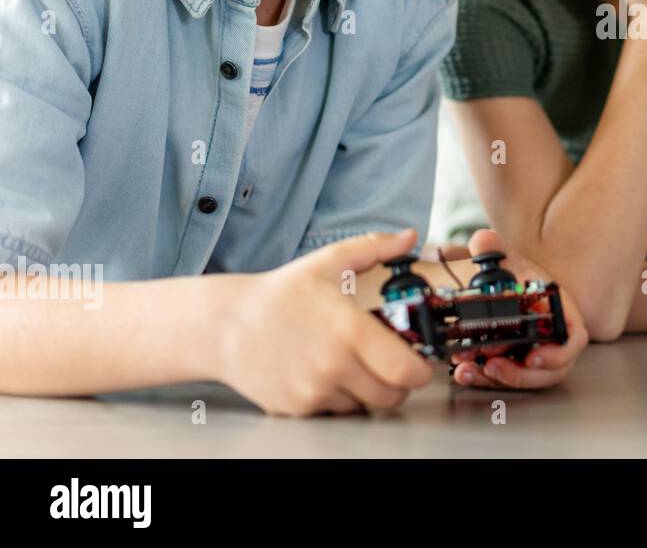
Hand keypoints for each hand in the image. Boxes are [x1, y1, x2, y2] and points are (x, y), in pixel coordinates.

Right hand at [214, 229, 434, 415]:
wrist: (225, 326)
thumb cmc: (282, 292)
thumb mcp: (329, 261)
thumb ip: (375, 248)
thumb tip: (410, 236)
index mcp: (349, 331)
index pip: (405, 371)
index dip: (420, 370)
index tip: (419, 360)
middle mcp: (333, 367)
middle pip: (391, 396)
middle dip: (399, 384)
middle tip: (392, 365)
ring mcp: (313, 392)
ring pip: (364, 405)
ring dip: (368, 390)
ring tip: (355, 364)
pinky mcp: (296, 409)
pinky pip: (335, 411)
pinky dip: (340, 398)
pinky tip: (328, 373)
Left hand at [449, 229, 588, 389]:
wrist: (490, 288)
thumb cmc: (510, 274)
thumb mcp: (503, 260)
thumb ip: (492, 249)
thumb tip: (485, 241)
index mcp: (559, 311)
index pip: (573, 338)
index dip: (558, 352)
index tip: (533, 356)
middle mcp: (551, 336)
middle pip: (550, 368)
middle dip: (522, 374)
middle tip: (494, 367)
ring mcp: (532, 353)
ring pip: (526, 379)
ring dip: (500, 379)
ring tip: (472, 370)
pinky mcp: (512, 364)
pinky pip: (504, 379)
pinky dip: (483, 378)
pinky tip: (463, 371)